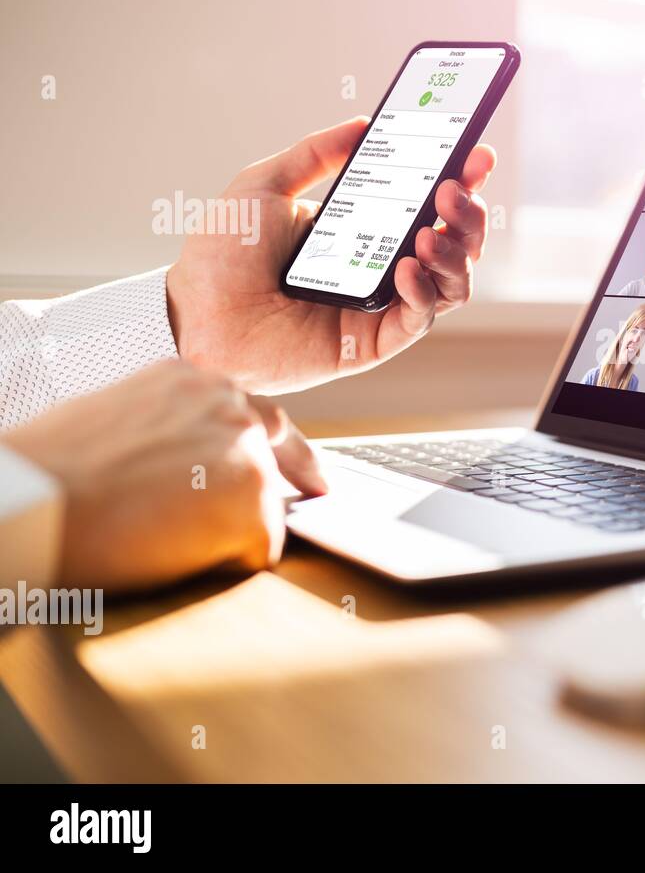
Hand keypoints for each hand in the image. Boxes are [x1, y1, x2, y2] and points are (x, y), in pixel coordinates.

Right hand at [0, 361, 324, 593]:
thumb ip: (169, 434)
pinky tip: (177, 560)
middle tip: (309, 500)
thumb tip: (186, 470)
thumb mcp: (117, 422)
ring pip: (263, 508)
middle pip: (273, 456)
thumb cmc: (50, 472)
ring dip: (229, 533)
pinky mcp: (256, 500)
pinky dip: (227, 565)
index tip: (308, 473)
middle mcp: (228, 405)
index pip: (254, 416)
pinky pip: (258, 550)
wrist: (32, 497)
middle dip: (273, 488)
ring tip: (164, 541)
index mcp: (191, 382)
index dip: (277, 452)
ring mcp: (248, 451)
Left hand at [166, 117, 495, 394]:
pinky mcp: (372, 343)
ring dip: (455, 253)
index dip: (459, 181)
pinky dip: (423, 291)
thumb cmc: (223, 256)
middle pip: (452, 243)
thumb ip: (314, 153)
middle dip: (467, 215)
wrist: (195, 313)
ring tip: (432, 233)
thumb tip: (362, 124)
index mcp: (361, 230)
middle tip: (454, 190)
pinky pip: (420, 318)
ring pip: (451, 283)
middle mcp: (379, 268)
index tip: (476, 155)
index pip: (426, 204)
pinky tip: (406, 267)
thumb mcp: (266, 184)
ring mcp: (381, 307)